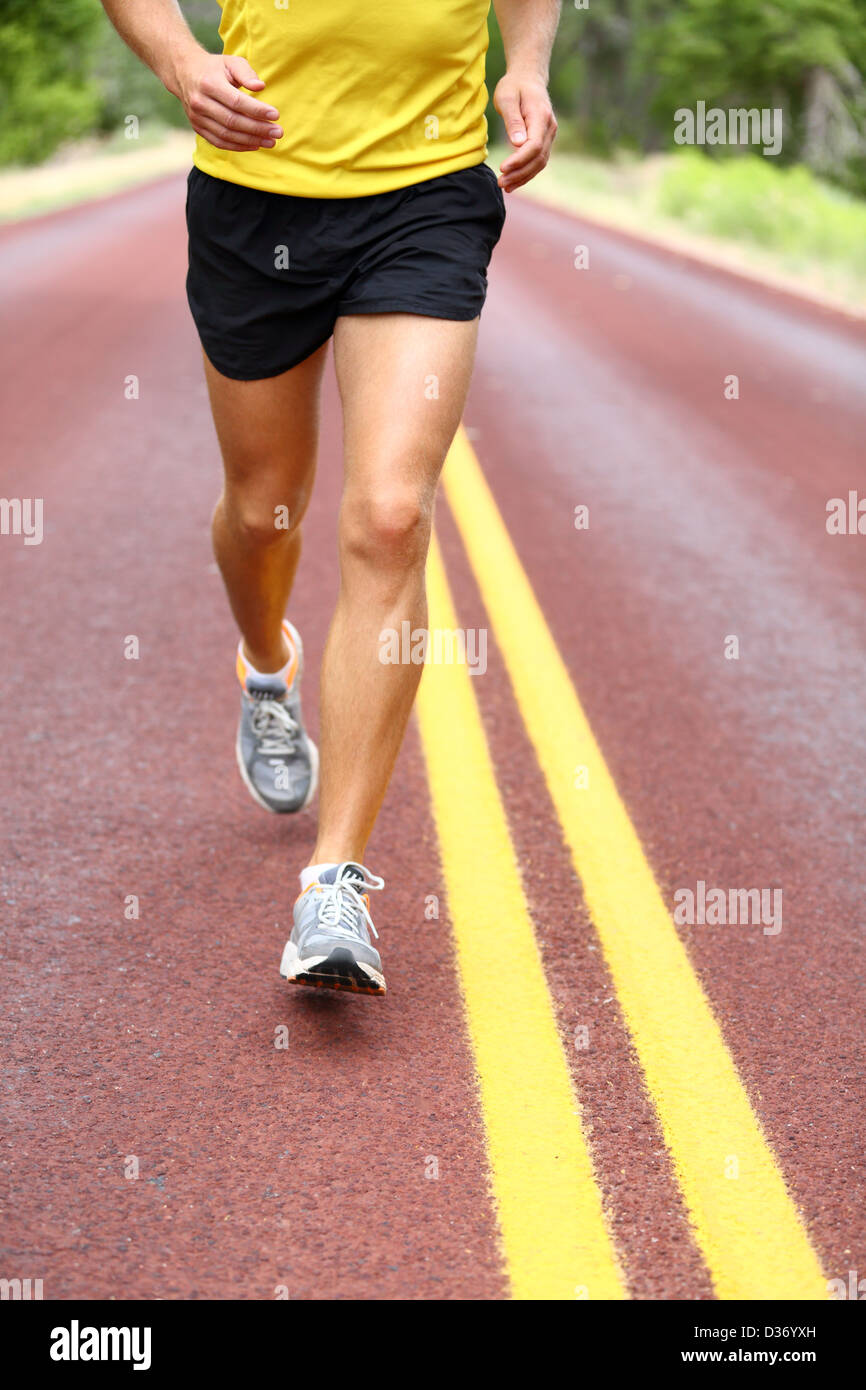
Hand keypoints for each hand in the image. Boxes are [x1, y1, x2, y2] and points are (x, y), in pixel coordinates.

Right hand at [173, 51, 282, 151]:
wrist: (184, 73)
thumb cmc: (215, 68)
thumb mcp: (231, 62)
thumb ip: (246, 72)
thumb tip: (260, 86)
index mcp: (209, 83)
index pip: (236, 102)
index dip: (257, 110)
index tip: (276, 115)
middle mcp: (200, 102)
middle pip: (233, 121)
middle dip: (258, 128)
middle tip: (278, 132)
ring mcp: (197, 117)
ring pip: (227, 135)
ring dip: (251, 140)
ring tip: (271, 141)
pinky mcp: (197, 127)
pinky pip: (219, 142)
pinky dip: (238, 146)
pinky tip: (255, 145)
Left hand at [493, 73, 556, 191]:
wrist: (528, 78)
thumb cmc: (514, 86)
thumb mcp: (507, 97)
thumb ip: (513, 120)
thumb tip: (517, 144)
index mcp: (541, 116)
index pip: (534, 145)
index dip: (519, 160)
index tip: (502, 168)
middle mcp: (549, 128)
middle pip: (538, 158)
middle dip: (519, 173)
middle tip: (501, 182)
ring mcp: (549, 136)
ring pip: (539, 163)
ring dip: (522, 177)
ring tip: (505, 185)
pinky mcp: (544, 141)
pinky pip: (537, 161)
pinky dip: (526, 173)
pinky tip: (512, 182)